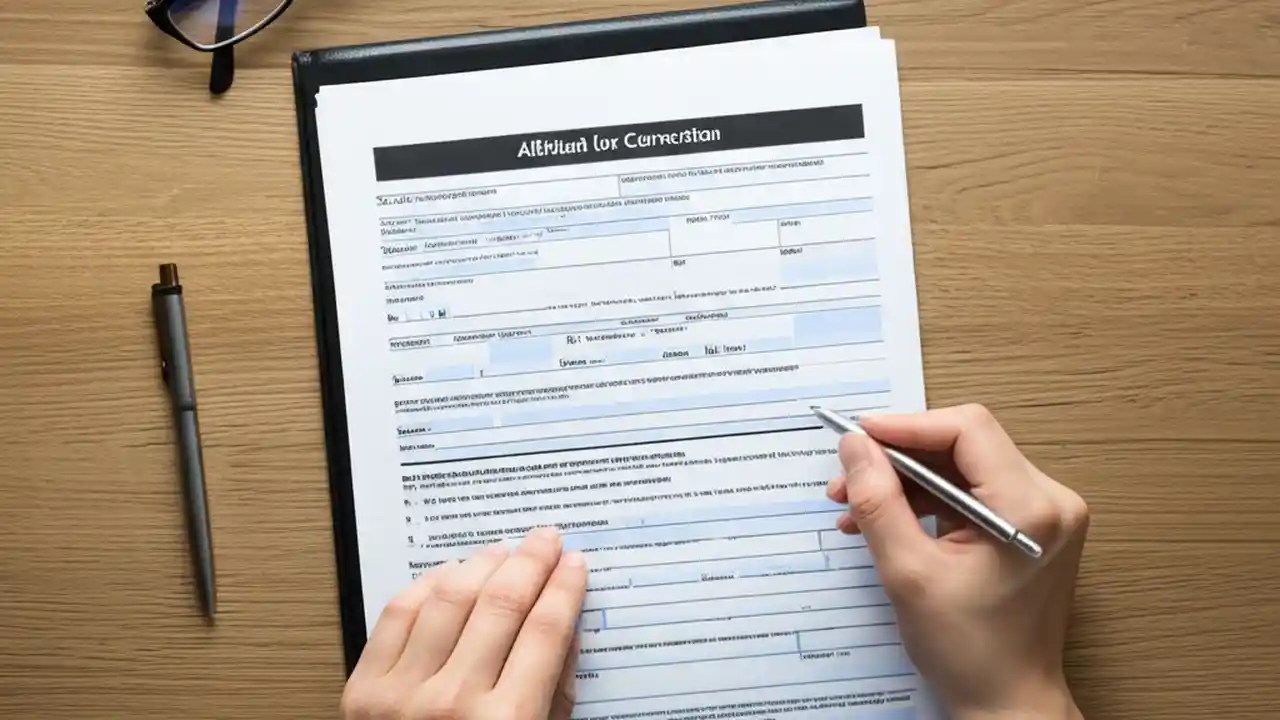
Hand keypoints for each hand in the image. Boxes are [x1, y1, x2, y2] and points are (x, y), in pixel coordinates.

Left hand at [340, 527, 586, 719]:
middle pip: (502, 604)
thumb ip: (553, 694)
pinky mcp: (363, 691)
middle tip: (547, 539)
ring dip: (482, 563)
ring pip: (449, 597)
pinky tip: (451, 572)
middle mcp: (452, 705)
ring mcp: (401, 695)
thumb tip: (565, 626)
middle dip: (532, 562)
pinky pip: (399, 614)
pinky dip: (428, 584)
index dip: (564, 589)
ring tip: (504, 549)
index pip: (545, 632)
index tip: (575, 564)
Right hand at [826, 405, 1087, 719]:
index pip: (966, 430)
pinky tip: (888, 519)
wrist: (1008, 703)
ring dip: (907, 481)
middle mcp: (1050, 502)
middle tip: (849, 479)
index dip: (906, 426)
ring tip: (859, 506)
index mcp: (1030, 509)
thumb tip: (856, 446)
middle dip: (899, 458)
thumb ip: (878, 502)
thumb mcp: (907, 573)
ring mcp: (1044, 514)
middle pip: (963, 445)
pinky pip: (971, 492)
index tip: (859, 436)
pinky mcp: (1030, 527)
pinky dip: (927, 500)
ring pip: (962, 467)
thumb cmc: (971, 652)